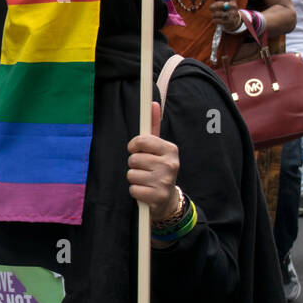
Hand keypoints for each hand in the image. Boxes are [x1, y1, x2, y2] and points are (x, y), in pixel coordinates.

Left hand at [127, 102, 179, 220]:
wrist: (168, 199)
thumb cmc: (159, 169)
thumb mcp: (158, 148)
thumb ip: (154, 126)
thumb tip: (152, 103)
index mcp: (170, 149)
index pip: (141, 141)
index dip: (133, 146)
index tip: (135, 150)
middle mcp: (170, 164)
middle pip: (133, 159)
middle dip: (134, 165)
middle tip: (144, 169)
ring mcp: (165, 181)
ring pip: (131, 174)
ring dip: (134, 179)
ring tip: (145, 180)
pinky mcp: (158, 197)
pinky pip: (133, 189)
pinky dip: (136, 191)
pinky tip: (145, 191)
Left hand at [206, 0, 241, 30]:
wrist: (234, 19)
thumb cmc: (225, 8)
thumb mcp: (224, 1)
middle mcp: (234, 5)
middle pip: (221, 5)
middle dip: (213, 6)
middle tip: (210, 7)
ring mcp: (232, 14)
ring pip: (217, 13)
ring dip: (214, 14)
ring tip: (215, 14)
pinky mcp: (229, 22)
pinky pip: (216, 20)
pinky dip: (215, 19)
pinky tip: (217, 19)